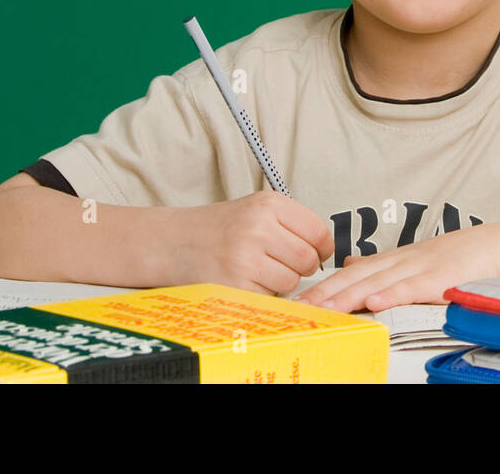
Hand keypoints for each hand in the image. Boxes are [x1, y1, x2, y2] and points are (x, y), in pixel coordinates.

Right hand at [158, 190, 334, 295]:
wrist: (173, 241)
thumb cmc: (220, 228)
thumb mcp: (255, 209)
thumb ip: (290, 224)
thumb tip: (326, 250)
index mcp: (268, 204)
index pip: (318, 231)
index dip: (322, 248)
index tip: (315, 253)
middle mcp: (258, 226)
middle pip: (307, 259)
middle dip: (300, 267)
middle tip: (280, 264)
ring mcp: (246, 256)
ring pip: (291, 280)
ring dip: (280, 282)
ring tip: (258, 270)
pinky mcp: (235, 283)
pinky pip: (269, 296)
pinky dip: (261, 293)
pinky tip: (244, 280)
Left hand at [293, 224, 499, 312]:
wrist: (492, 247)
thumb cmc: (453, 258)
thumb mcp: (411, 260)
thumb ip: (381, 267)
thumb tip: (349, 268)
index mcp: (391, 260)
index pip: (350, 274)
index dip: (323, 287)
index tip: (300, 302)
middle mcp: (399, 262)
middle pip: (356, 279)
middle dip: (326, 295)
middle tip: (301, 309)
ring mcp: (418, 270)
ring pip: (377, 284)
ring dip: (348, 297)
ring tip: (326, 311)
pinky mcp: (439, 280)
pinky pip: (412, 288)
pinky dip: (392, 295)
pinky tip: (374, 303)